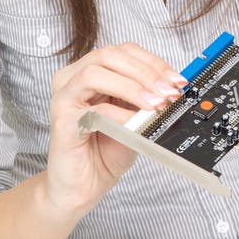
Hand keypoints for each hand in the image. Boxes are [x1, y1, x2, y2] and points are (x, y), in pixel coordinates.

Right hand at [45, 43, 185, 217]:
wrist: (83, 187)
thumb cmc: (105, 151)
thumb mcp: (134, 117)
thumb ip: (147, 98)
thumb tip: (173, 86)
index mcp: (91, 71)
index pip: (124, 51)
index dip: (153, 62)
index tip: (177, 80)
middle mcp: (73, 79)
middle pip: (109, 55)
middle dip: (145, 72)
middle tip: (169, 91)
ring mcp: (64, 98)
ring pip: (95, 74)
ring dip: (131, 87)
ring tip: (156, 104)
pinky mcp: (61, 122)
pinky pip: (91, 109)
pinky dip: (119, 114)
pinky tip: (136, 123)